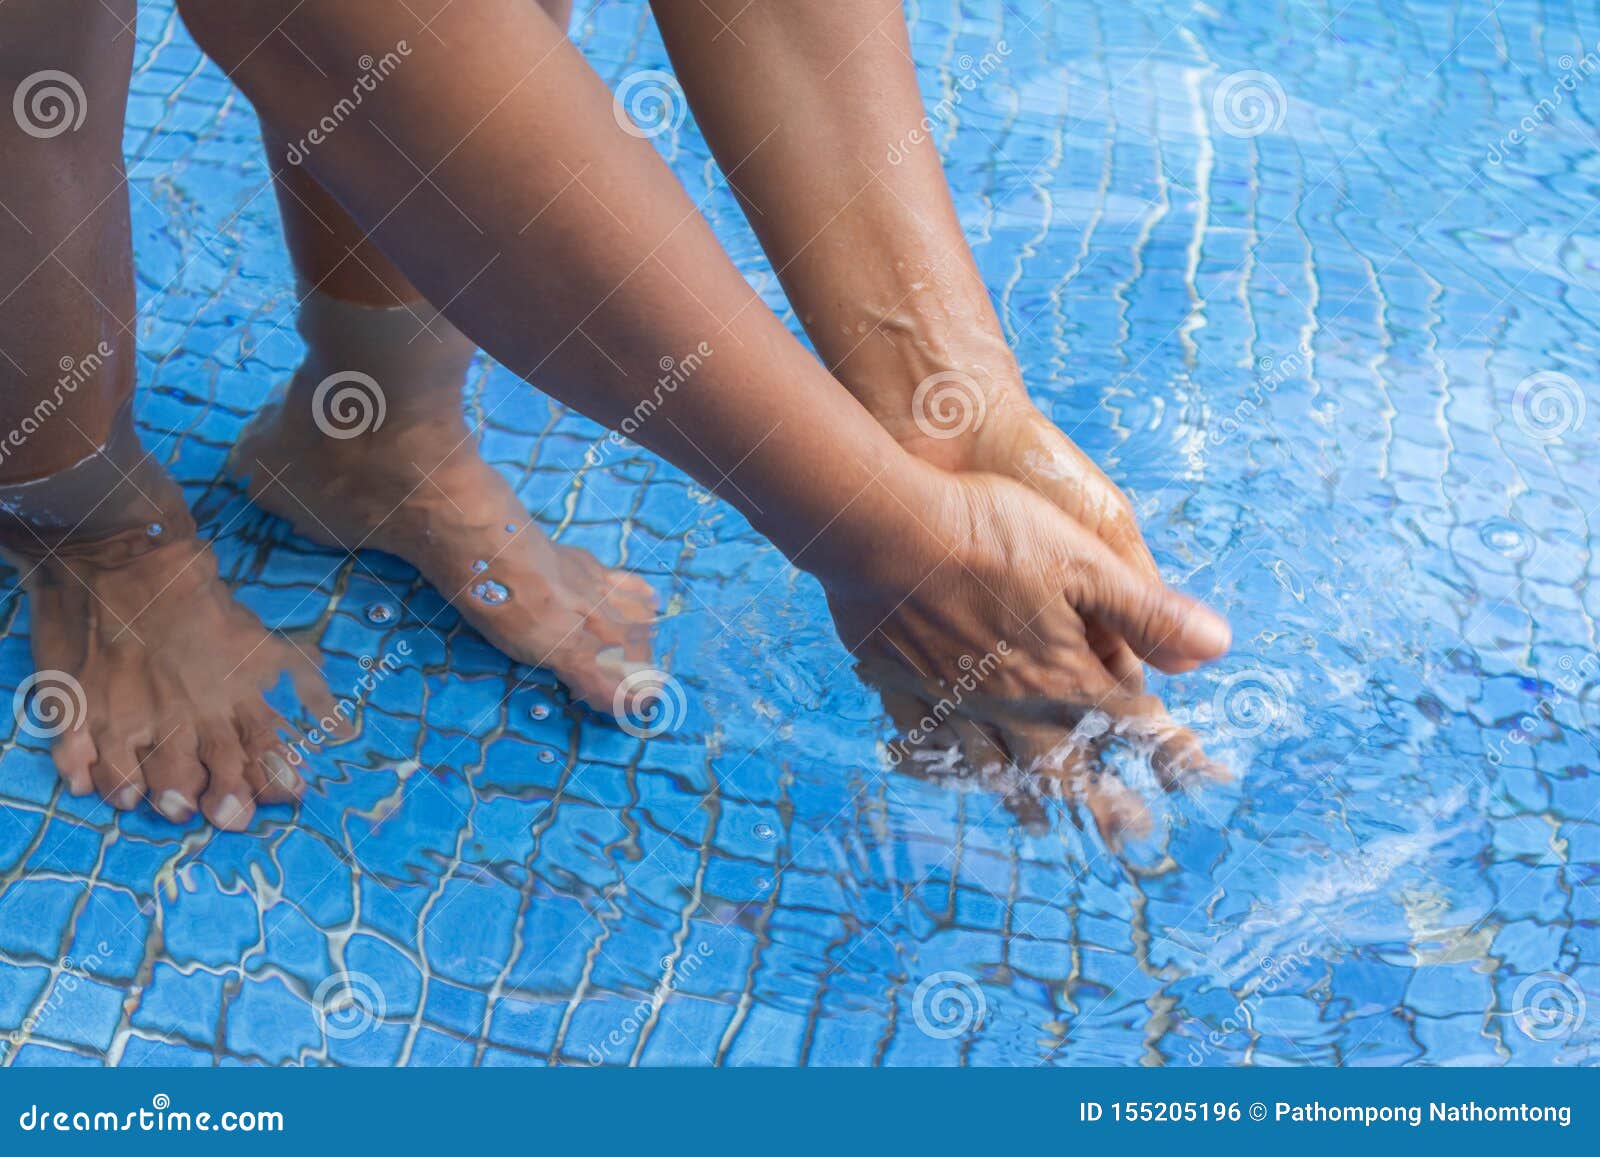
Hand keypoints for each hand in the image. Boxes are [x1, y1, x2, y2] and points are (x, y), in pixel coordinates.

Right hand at [821, 469, 1229, 838]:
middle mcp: (1010, 705)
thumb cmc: (988, 534)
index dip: (1174, 753)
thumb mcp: (1084, 560)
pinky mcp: (900, 686)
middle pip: (1065, 766)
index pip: (1133, 725)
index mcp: (1062, 676)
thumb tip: (1218, 646)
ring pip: (993, 768)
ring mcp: (952, 702)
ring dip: (1021, 798)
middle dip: (1103, 801)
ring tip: (1038, 826)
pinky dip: (941, 767)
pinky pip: (925, 744)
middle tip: (1129, 835)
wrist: (884, 530)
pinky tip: (944, 773)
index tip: (1207, 780)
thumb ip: (1146, 610)